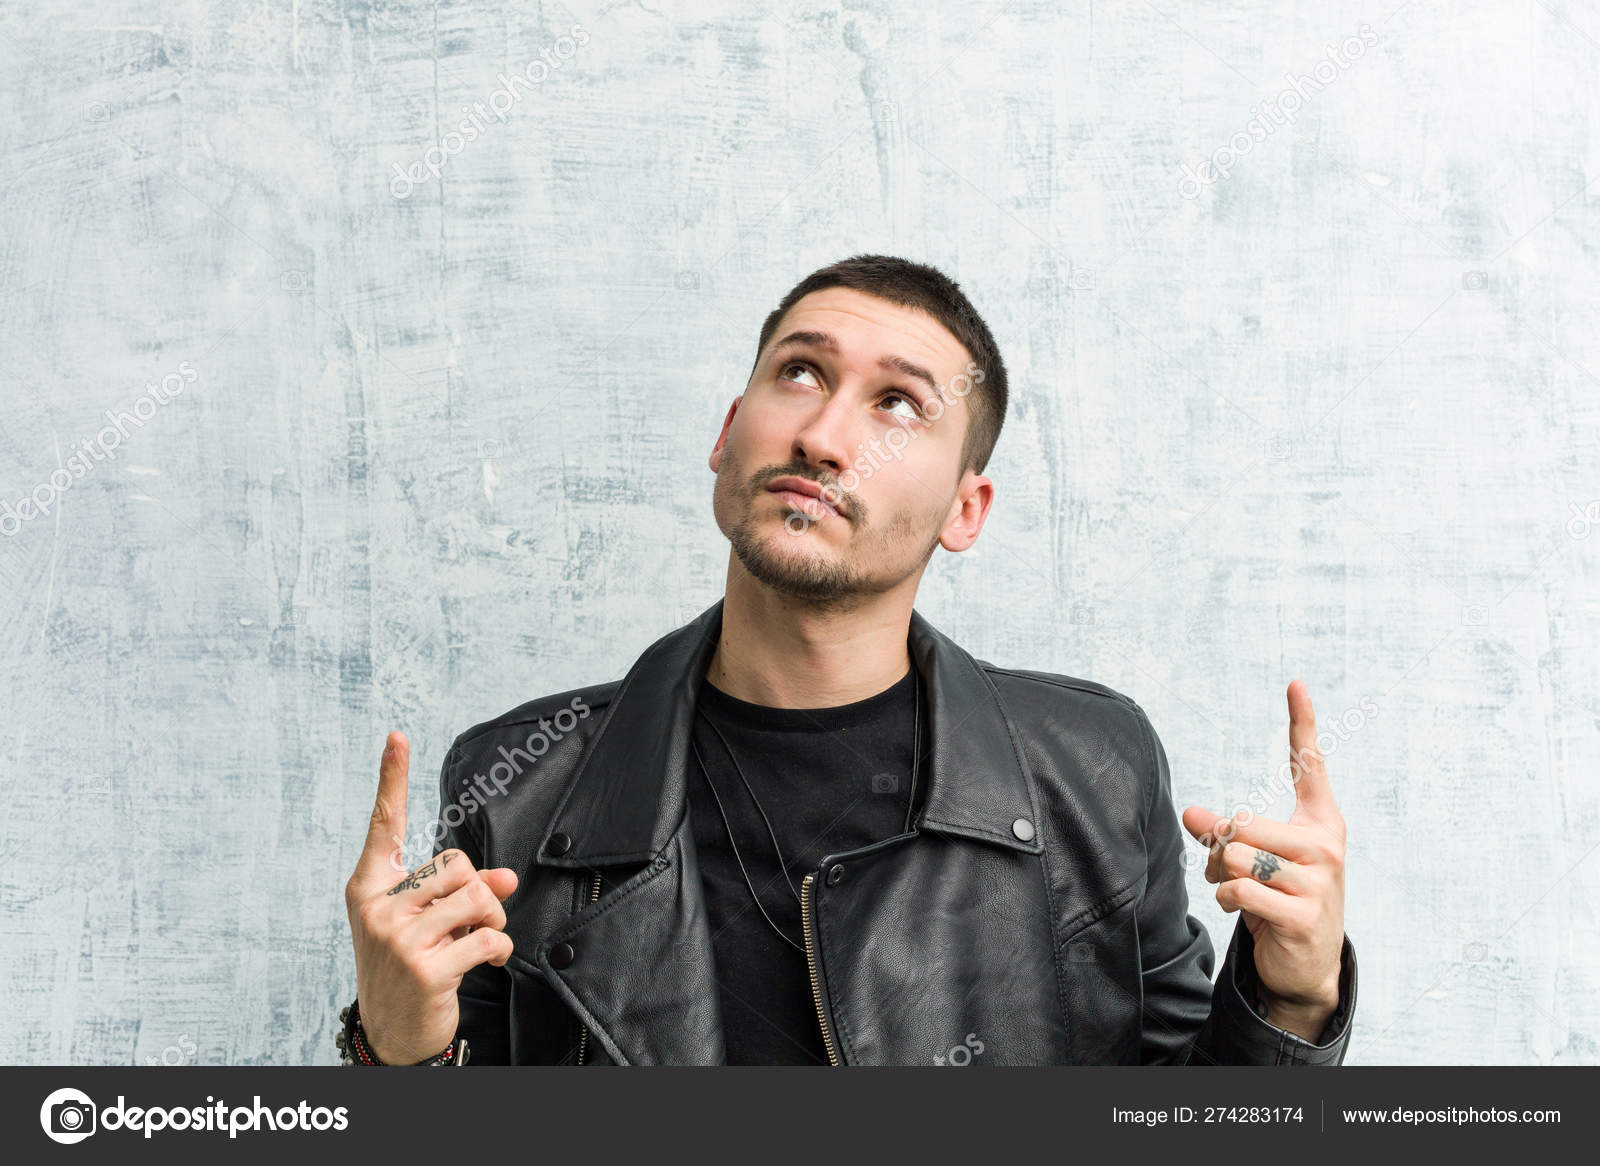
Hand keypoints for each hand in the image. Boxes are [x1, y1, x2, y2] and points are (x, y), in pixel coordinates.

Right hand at [344, 731, 519, 1063]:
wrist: (391, 1033)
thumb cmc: (408, 967)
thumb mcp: (427, 923)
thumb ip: (462, 892)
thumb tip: (507, 878)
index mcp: (368, 889)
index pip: (383, 825)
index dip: (392, 779)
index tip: (397, 736)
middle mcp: (377, 909)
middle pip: (455, 864)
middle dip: (478, 890)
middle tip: (474, 918)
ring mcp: (398, 939)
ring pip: (476, 897)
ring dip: (493, 919)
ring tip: (479, 938)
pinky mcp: (425, 968)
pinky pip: (488, 938)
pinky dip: (499, 949)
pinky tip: (484, 961)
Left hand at [1181, 680, 1346, 1029]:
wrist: (1308, 963)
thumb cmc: (1280, 900)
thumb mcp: (1256, 860)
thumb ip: (1225, 833)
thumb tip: (1189, 812)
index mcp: (1321, 823)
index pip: (1310, 765)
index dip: (1301, 723)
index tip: (1295, 682)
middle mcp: (1326, 846)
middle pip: (1242, 824)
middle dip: (1221, 849)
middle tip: (1228, 870)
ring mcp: (1320, 882)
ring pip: (1238, 857)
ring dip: (1222, 877)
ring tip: (1238, 891)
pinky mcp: (1303, 915)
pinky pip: (1240, 891)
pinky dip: (1228, 901)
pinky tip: (1246, 912)